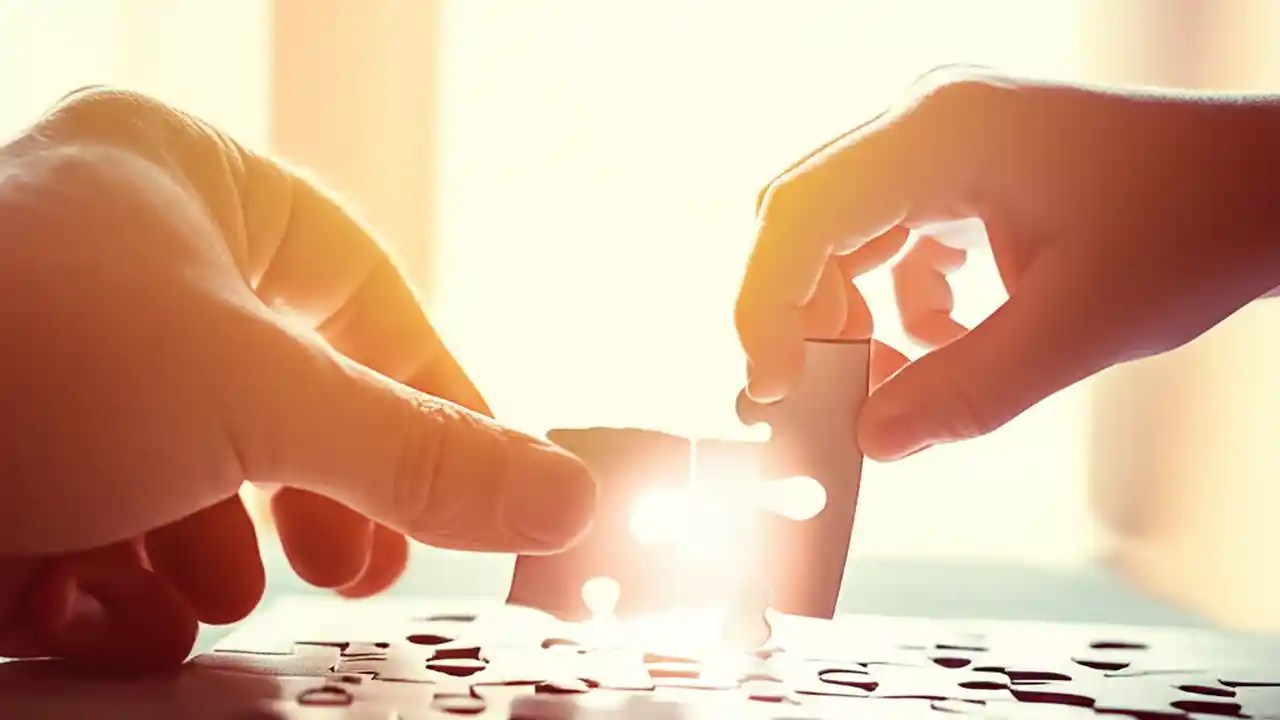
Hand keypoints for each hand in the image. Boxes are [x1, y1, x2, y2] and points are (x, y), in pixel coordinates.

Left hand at [0, 88, 593, 669]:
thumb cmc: (21, 356)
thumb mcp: (259, 402)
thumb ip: (424, 452)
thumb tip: (570, 490)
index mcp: (188, 179)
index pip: (364, 293)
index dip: (436, 399)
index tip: (484, 489)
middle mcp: (116, 251)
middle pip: (278, 385)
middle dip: (312, 493)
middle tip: (359, 564)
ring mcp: (45, 347)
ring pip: (185, 461)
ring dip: (203, 546)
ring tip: (206, 593)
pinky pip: (93, 504)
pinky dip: (109, 574)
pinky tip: (101, 608)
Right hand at [736, 68, 1279, 460]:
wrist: (1263, 185)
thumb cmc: (1192, 230)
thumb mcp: (1078, 326)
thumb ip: (966, 392)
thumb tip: (870, 443)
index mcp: (942, 132)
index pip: (802, 214)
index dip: (768, 304)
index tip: (773, 390)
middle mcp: (926, 123)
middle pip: (807, 222)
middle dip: (802, 316)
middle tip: (816, 400)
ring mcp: (940, 143)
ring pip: (841, 236)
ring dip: (848, 316)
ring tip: (888, 382)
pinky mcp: (960, 172)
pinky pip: (889, 242)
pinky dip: (896, 303)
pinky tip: (945, 339)